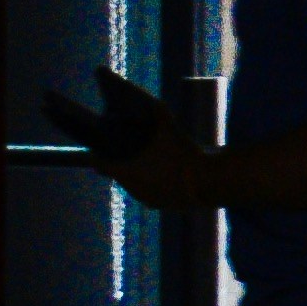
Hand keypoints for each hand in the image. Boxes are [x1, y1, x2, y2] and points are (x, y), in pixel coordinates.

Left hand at [107, 85, 218, 216]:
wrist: (208, 182)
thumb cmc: (184, 154)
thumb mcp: (170, 128)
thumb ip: (157, 112)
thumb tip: (152, 100)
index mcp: (126, 171)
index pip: (99, 164)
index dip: (98, 154)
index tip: (101, 147)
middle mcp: (131, 188)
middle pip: (118, 173)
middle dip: (122, 161)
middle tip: (130, 148)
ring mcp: (145, 198)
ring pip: (134, 184)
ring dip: (138, 174)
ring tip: (150, 160)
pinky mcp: (160, 205)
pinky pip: (149, 192)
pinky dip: (153, 184)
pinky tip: (165, 174)